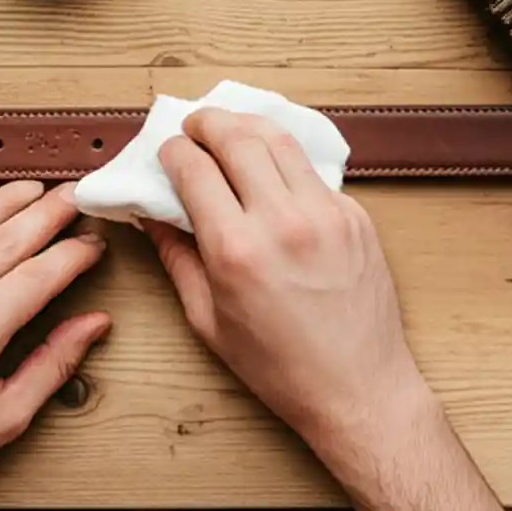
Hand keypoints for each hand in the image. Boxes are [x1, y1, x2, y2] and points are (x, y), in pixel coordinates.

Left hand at [0, 180, 109, 510]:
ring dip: (0, 202)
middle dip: (46, 212)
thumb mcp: (5, 418)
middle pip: (2, 239)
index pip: (37, 276)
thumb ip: (54, 363)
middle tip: (74, 194)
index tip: (95, 241)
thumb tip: (94, 323)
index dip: (73, 253)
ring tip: (31, 190)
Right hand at [143, 108, 428, 465]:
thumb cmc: (280, 367)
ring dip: (248, 126)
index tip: (166, 153)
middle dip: (208, 123)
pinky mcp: (355, 216)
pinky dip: (286, 161)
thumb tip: (154, 217)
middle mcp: (283, 221)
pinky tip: (273, 170)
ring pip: (281, 140)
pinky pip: (312, 172)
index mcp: (236, 249)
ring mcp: (326, 214)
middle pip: (238, 137)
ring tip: (231, 130)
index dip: (173, 152)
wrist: (357, 388)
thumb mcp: (208, 320)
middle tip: (194, 125)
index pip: (195, 169)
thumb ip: (177, 259)